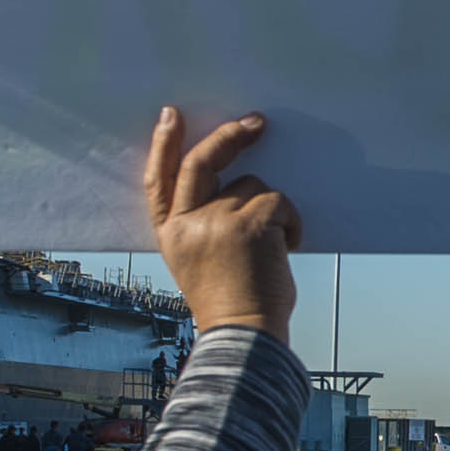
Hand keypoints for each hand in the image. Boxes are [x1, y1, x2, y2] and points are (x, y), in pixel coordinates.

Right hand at [145, 106, 300, 337]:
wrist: (244, 334)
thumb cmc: (228, 301)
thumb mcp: (193, 261)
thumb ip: (200, 224)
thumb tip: (229, 185)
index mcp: (170, 233)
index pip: (158, 180)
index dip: (162, 145)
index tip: (171, 116)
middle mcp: (188, 223)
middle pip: (201, 162)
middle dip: (228, 137)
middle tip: (255, 123)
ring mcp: (218, 220)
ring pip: (253, 185)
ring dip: (271, 210)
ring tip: (272, 247)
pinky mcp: (251, 222)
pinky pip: (279, 201)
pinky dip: (291, 223)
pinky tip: (286, 249)